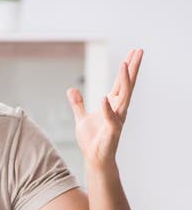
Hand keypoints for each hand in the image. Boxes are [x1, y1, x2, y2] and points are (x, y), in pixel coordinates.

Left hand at [66, 48, 143, 170]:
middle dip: (133, 68)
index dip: (127, 67)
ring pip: (123, 97)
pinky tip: (104, 98)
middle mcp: (118, 109)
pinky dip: (107, 109)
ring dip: (125, 81)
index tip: (133, 52)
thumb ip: (77, 104)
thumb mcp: (81, 118)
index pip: (121, 82)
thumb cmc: (92, 140)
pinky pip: (110, 118)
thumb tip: (70, 90)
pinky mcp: (112, 131)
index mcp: (112, 105)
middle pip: (127, 85)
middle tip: (140, 50)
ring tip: (125, 65)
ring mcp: (116, 119)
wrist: (94, 159)